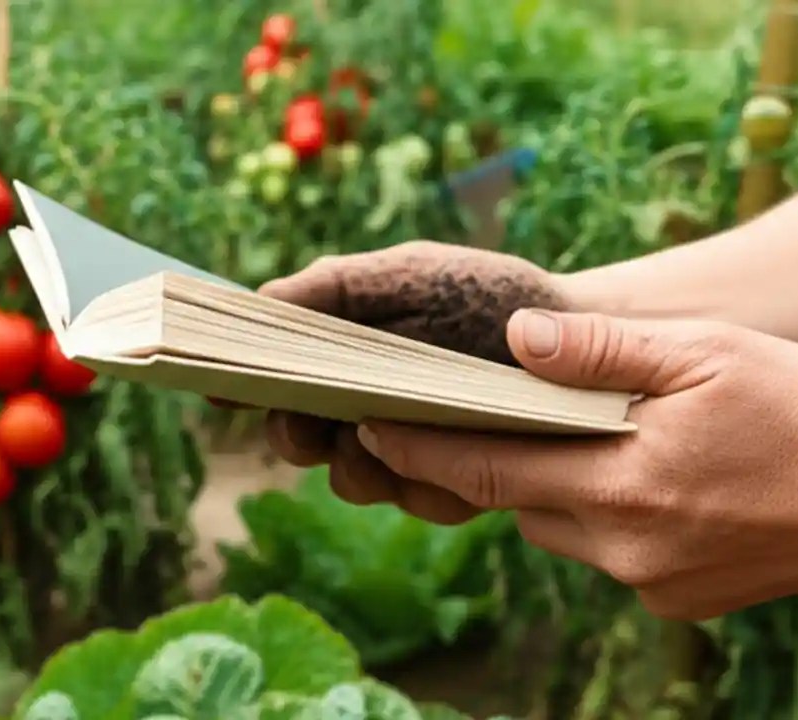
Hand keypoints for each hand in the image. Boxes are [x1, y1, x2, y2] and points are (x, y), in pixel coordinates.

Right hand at [249, 241, 572, 518]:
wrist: (573, 329)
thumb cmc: (480, 292)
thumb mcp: (403, 274)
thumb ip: (331, 287)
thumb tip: (253, 301)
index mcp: (338, 362)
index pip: (271, 382)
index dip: (243, 385)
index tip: (224, 384)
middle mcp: (362, 411)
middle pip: (297, 441)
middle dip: (294, 434)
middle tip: (306, 421)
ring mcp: (408, 453)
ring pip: (353, 479)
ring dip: (359, 462)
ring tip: (381, 430)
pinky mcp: (458, 484)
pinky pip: (424, 498)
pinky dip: (429, 479)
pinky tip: (450, 448)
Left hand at [352, 310, 797, 619]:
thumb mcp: (706, 353)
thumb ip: (604, 351)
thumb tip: (514, 343)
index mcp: (625, 484)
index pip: (486, 471)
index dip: (418, 448)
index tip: (365, 423)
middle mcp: (626, 549)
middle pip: (518, 503)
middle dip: (487, 460)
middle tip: (462, 411)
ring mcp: (652, 583)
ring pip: (562, 528)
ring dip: (551, 486)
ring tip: (570, 435)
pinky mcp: (678, 600)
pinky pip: (607, 552)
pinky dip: (601, 513)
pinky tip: (640, 476)